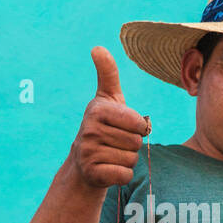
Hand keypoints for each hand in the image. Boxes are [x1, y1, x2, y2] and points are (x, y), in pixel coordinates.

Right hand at [70, 47, 149, 188]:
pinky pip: (125, 174)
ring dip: (127, 159)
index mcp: (97, 110)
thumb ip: (107, 73)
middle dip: (132, 145)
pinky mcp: (93, 174)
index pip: (138, 122)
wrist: (84, 162)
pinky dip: (123, 174)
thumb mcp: (107, 99)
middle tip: (116, 143)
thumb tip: (97, 47)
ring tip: (112, 154)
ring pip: (131, 159)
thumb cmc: (104, 126)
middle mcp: (90, 131)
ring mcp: (89, 153)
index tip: (124, 127)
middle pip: (136, 142)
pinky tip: (110, 169)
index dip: (138, 127)